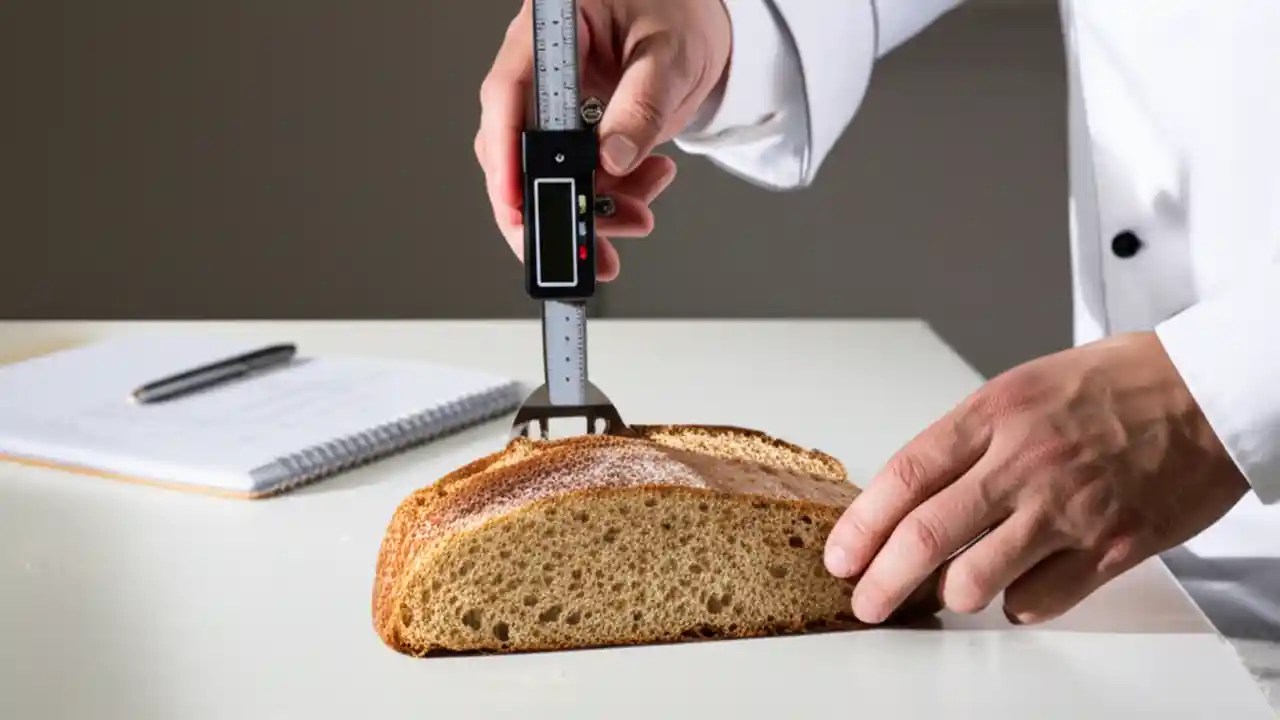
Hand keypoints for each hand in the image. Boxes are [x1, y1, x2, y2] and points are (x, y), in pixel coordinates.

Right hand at [475, 0, 730, 279]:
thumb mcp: (671, 56)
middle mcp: (541, 69)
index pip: (508, 94)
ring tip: (634, 220)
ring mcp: (556, 104)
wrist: (702, 24)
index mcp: (550, 29)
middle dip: (544, 205)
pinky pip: (578, 178)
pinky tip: (638, 200)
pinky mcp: (576, 133)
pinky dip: (606, 201)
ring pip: (546, 174)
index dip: (505, 153)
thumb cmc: (680, 13)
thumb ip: (642, 105)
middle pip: (514, 146)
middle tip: (573, 248)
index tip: (516, 202)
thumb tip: (613, 157)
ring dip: (586, 211)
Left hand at [825, 332, 1249, 623]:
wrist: (1207, 391)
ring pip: (975, 578)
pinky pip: (1039, 599)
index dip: (862, 524)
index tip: (842, 554)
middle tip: (867, 602)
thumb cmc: (1116, 384)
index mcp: (995, 413)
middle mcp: (1023, 462)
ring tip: (949, 592)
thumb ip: (970, 439)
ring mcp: (1067, 508)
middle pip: (927, 536)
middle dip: (882, 581)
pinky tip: (1018, 588)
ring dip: (950, 595)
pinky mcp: (1110, 546)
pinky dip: (1018, 603)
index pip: (906, 476)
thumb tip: (916, 493)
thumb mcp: (1023, 388)